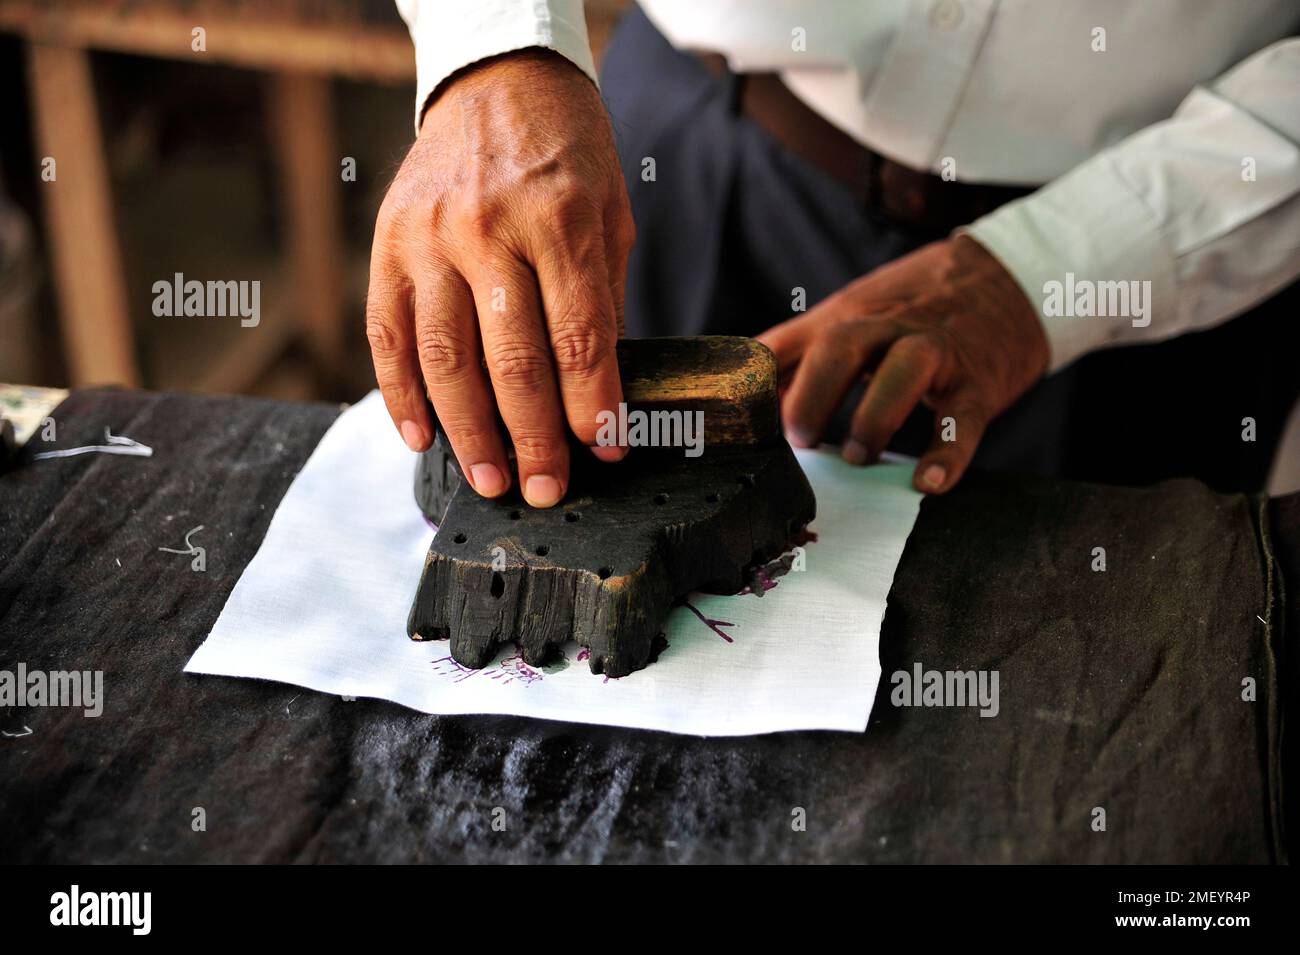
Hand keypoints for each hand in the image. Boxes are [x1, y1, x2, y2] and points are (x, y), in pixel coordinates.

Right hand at [366, 49, 634, 507]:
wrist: (498, 83)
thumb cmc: (568, 156)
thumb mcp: (610, 216)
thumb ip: (601, 302)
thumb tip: (597, 397)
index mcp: (558, 220)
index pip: (578, 339)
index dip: (593, 407)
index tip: (605, 450)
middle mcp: (487, 229)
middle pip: (511, 360)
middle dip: (533, 438)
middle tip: (548, 489)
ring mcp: (428, 238)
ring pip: (444, 358)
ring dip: (467, 432)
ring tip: (491, 480)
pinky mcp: (387, 245)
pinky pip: (388, 335)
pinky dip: (400, 394)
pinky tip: (420, 439)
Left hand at [756, 235, 1048, 493]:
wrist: (1009, 275)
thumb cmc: (915, 308)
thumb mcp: (852, 314)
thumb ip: (799, 351)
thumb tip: (745, 401)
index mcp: (846, 316)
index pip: (788, 343)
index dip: (756, 385)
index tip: (738, 427)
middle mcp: (888, 326)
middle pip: (840, 345)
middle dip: (812, 395)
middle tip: (798, 439)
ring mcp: (936, 350)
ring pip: (903, 369)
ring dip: (873, 417)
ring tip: (856, 456)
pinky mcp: (979, 381)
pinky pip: (962, 417)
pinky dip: (946, 452)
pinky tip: (927, 482)